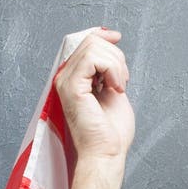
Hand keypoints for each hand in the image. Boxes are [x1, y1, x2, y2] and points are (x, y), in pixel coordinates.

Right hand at [55, 29, 134, 163]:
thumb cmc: (111, 132)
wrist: (106, 154)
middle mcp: (65, 77)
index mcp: (74, 79)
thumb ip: (110, 70)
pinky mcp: (71, 86)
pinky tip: (115, 88)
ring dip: (116, 64)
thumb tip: (112, 46)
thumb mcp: (114, 91)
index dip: (100, 34)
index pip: (82, 42)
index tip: (117, 37)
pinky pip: (93, 58)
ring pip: (93, 46)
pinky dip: (112, 69)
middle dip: (116, 56)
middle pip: (90, 41)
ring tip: (119, 87)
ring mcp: (66, 81)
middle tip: (122, 82)